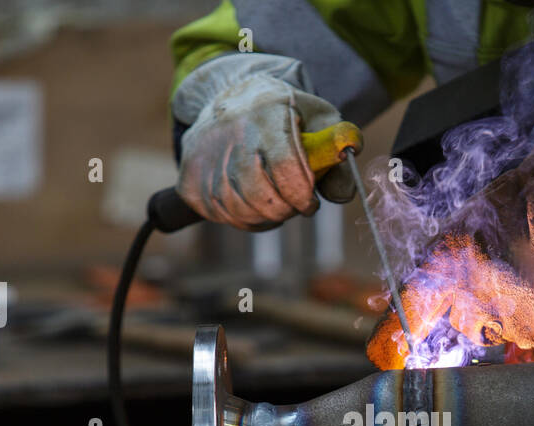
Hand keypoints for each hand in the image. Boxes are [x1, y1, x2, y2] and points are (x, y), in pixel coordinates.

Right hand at [178, 71, 352, 230]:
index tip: (310, 202)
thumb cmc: (286, 115)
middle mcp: (231, 131)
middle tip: (294, 203)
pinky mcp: (190, 178)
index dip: (303, 196)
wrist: (232, 100)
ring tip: (276, 201)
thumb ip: (338, 160)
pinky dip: (245, 219)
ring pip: (242, 211)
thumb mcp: (320, 122)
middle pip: (263, 196)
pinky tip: (254, 202)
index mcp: (268, 111)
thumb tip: (343, 196)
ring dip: (267, 216)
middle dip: (287, 209)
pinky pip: (222, 215)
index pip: (286, 169)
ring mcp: (206, 156)